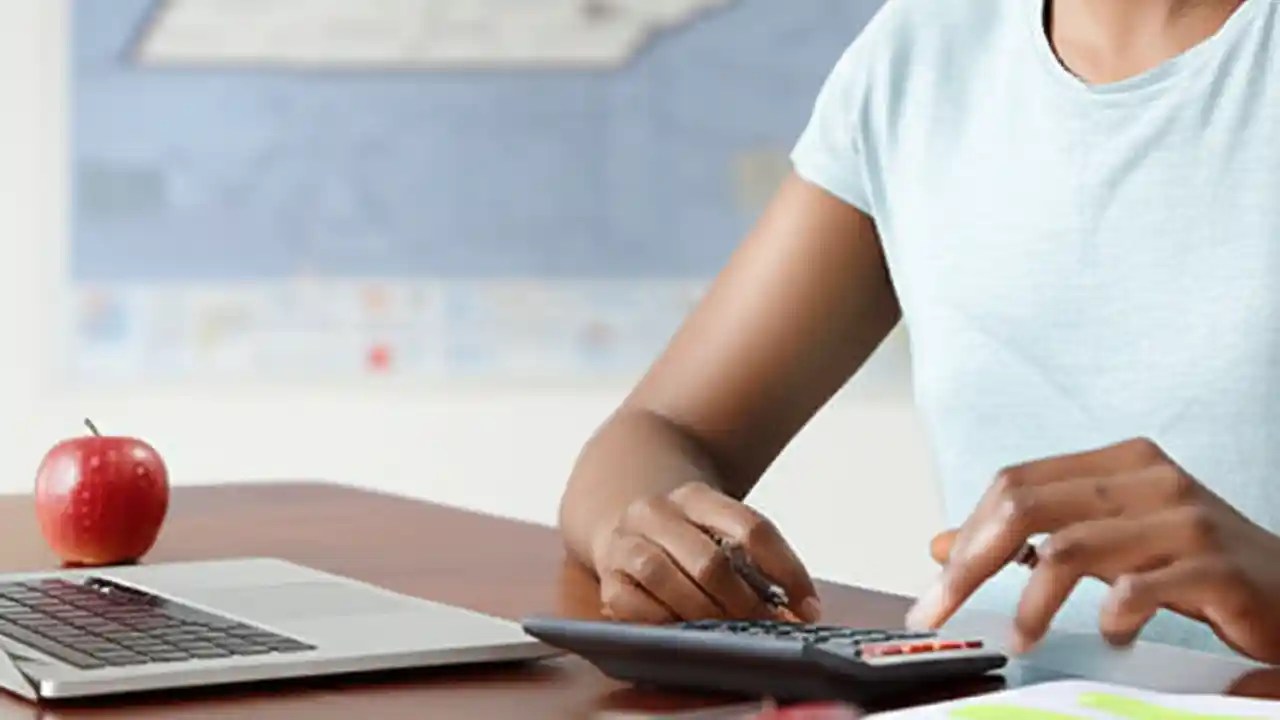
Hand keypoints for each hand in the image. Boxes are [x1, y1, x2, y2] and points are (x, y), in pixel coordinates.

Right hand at [594, 481, 820, 623]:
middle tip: (768, 629)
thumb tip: (802, 609)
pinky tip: (687, 634)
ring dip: (704, 614)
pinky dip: (662, 623)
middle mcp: (655, 512)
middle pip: (709, 560)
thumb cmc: (687, 538)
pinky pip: (630, 606)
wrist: (622, 522)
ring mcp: (625, 543)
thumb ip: (758, 561)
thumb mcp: (719, 530)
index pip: (751, 528)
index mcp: (695, 495)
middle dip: (745, 604)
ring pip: (663, 577)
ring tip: (731, 635)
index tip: (808, 606)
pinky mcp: (607, 578)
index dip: (786, 571)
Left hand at [909, 438, 1279, 662]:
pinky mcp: (1216, 566)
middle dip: (973, 564)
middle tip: (942, 609)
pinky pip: (1141, 589)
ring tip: (1020, 637)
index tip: (937, 584)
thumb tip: (942, 545)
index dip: (968, 533)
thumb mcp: (1107, 545)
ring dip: (1031, 603)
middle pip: (1027, 507)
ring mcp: (1185, 519)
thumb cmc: (1196, 567)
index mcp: (1118, 462)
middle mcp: (1149, 478)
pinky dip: (1110, 617)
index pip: (1014, 483)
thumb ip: (1030, 541)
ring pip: (1071, 548)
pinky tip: (1108, 634)